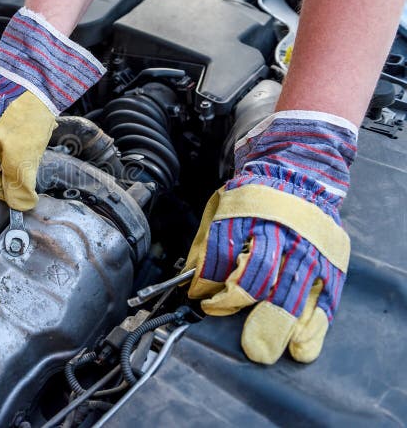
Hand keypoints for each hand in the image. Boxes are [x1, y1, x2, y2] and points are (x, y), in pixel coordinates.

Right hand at [0, 8, 103, 209]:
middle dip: (16, 168)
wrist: (40, 74)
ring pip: (7, 147)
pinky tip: (38, 132)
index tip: (20, 196)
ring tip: (36, 146)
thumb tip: (19, 204)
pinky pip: (14, 132)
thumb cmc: (25, 108)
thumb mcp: (22, 155)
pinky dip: (27, 137)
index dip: (5, 189)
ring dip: (23, 152)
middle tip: (32, 169)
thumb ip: (18, 184)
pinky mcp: (5, 107)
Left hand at [184, 111, 357, 363]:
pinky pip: (323, 298)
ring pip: (292, 290)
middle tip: (234, 332)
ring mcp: (307, 246)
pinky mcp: (328, 260)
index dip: (208, 280)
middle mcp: (278, 230)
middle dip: (242, 303)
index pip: (222, 250)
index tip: (199, 299)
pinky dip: (313, 325)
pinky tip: (301, 345)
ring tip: (263, 348)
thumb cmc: (252, 197)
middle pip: (259, 272)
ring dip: (276, 323)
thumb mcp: (220, 209)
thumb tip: (192, 283)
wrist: (297, 172)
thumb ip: (207, 244)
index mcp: (245, 212)